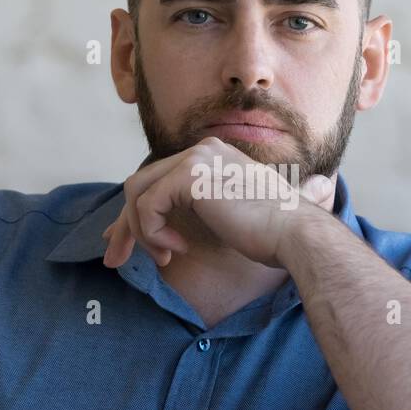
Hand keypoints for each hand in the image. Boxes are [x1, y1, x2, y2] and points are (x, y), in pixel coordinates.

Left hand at [100, 137, 335, 269]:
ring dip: (140, 231)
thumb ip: (194, 211)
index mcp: (212, 155)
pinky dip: (152, 232)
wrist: (295, 235)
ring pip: (136, 193)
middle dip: (124, 225)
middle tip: (115, 260)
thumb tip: (158, 227)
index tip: (124, 244)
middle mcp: (201, 149)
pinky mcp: (188, 177)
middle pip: (140, 183)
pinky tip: (176, 248)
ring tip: (162, 256)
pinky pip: (146, 206)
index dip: (135, 213)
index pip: (158, 179)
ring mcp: (195, 159)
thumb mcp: (226, 215)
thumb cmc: (271, 235)